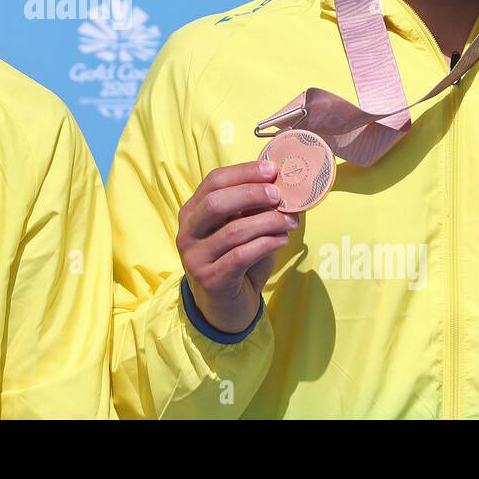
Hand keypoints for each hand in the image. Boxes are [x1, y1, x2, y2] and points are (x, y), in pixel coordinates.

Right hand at [176, 160, 298, 333]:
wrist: (225, 308)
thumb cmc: (236, 262)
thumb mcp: (240, 229)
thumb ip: (251, 208)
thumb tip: (281, 184)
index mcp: (192, 212)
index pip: (213, 181)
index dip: (243, 172)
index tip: (272, 169)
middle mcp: (188, 232)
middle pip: (216, 203)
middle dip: (252, 194)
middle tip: (279, 195)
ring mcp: (195, 257)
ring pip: (233, 231)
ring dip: (267, 222)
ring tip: (289, 221)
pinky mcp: (210, 279)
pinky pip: (241, 256)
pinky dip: (266, 244)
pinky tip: (281, 240)